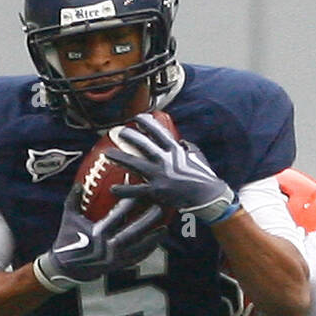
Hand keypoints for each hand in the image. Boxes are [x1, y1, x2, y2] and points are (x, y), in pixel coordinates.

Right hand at [34, 184, 165, 293]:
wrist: (66, 267)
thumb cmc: (67, 238)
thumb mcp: (69, 217)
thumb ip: (74, 199)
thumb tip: (78, 182)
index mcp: (97, 233)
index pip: (117, 216)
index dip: (129, 204)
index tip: (139, 193)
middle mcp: (109, 246)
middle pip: (134, 232)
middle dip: (148, 220)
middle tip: (160, 208)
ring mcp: (115, 258)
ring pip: (139, 247)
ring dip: (153, 237)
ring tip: (166, 228)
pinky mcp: (118, 266)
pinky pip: (137, 258)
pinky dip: (147, 251)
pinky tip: (157, 243)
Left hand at [109, 113, 240, 222]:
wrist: (207, 197)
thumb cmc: (204, 176)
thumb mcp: (197, 156)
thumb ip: (187, 147)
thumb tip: (182, 143)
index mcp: (174, 149)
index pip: (156, 131)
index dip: (145, 122)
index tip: (136, 118)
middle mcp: (164, 159)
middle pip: (141, 143)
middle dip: (128, 136)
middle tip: (118, 132)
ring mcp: (159, 175)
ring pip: (134, 163)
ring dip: (119, 158)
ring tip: (108, 154)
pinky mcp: (156, 191)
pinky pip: (136, 190)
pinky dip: (123, 190)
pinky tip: (113, 189)